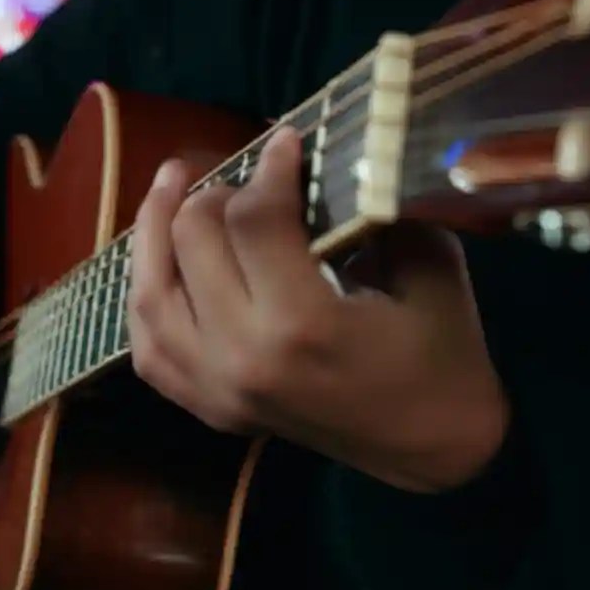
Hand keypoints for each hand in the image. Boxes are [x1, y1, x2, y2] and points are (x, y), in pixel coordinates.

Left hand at [128, 127, 508, 493]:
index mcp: (303, 324)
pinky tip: (158, 259)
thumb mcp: (427, 266)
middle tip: (244, 176)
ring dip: (155, 230)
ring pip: (151, 293)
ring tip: (171, 185)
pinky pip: (149, 346)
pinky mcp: (209, 408)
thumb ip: (373, 208)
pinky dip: (147, 296)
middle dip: (215, 193)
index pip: (253, 219)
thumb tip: (328, 158)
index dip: (268, 166)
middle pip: (192, 243)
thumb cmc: (442, 353)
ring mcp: (217, 389)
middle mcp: (244, 358)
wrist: (433, 449)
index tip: (286, 140)